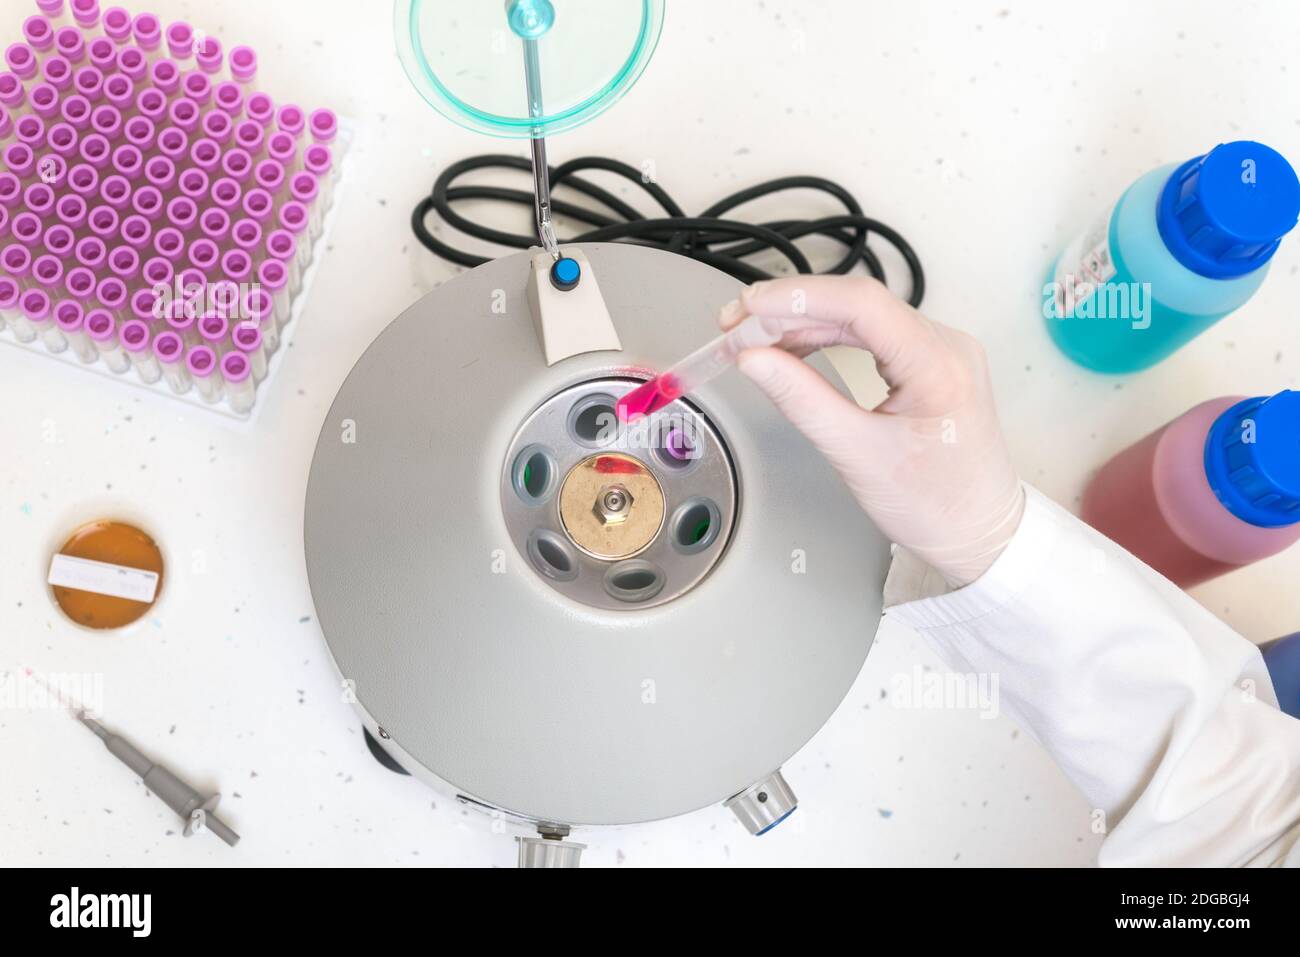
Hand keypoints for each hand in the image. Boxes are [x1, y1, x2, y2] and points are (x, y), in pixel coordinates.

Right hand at [720, 275, 1024, 586]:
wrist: (979, 533)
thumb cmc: (935, 505)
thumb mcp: (856, 454)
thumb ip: (801, 399)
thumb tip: (754, 360)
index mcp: (939, 365)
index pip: (860, 304)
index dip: (797, 298)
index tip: (749, 308)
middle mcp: (946, 345)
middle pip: (856, 305)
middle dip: (790, 310)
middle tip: (734, 327)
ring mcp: (940, 350)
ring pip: (860, 316)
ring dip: (803, 322)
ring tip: (752, 337)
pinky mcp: (928, 361)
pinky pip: (871, 334)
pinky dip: (827, 336)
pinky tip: (791, 345)